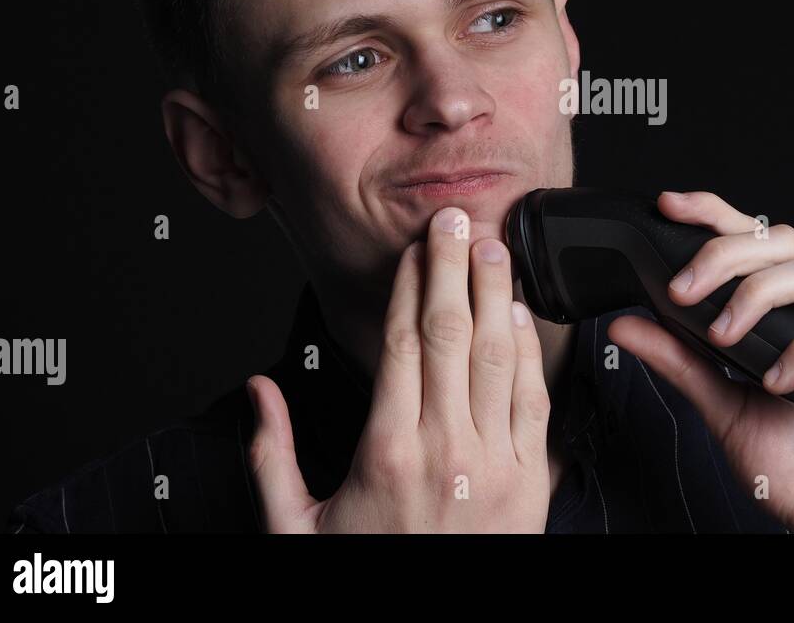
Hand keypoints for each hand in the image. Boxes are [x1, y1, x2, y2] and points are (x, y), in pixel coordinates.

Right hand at [245, 205, 552, 531]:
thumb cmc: (368, 573)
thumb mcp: (296, 526)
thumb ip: (274, 454)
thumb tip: (258, 391)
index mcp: (385, 451)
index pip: (401, 342)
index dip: (410, 285)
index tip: (413, 247)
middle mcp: (444, 448)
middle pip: (451, 333)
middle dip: (453, 267)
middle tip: (456, 220)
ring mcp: (494, 462)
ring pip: (499, 357)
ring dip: (497, 295)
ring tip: (493, 248)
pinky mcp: (532, 479)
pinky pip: (535, 400)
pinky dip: (532, 351)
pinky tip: (524, 314)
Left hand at [606, 190, 793, 533]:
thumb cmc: (792, 461)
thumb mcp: (718, 406)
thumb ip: (678, 360)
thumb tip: (626, 323)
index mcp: (783, 310)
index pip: (752, 240)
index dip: (714, 212)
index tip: (669, 204)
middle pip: (783, 240)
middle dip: (726, 252)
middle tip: (682, 290)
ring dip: (761, 294)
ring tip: (724, 337)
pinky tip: (775, 382)